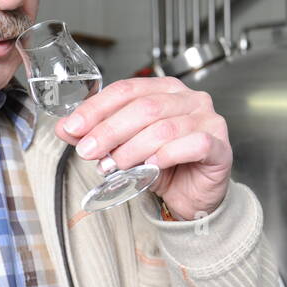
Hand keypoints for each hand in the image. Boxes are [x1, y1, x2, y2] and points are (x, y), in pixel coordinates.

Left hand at [56, 76, 232, 219]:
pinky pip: (192, 145)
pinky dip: (166, 156)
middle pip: (144, 107)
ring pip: (164, 128)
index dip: (97, 108)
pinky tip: (150, 167)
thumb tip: (66, 127)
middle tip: (90, 151)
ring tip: (116, 166)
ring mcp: (209, 120)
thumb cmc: (164, 167)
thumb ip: (97, 135)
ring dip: (133, 149)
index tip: (74, 128)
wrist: (192, 197)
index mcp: (166, 90)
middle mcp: (190, 99)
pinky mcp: (220, 146)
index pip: (127, 90)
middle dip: (110, 130)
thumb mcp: (124, 148)